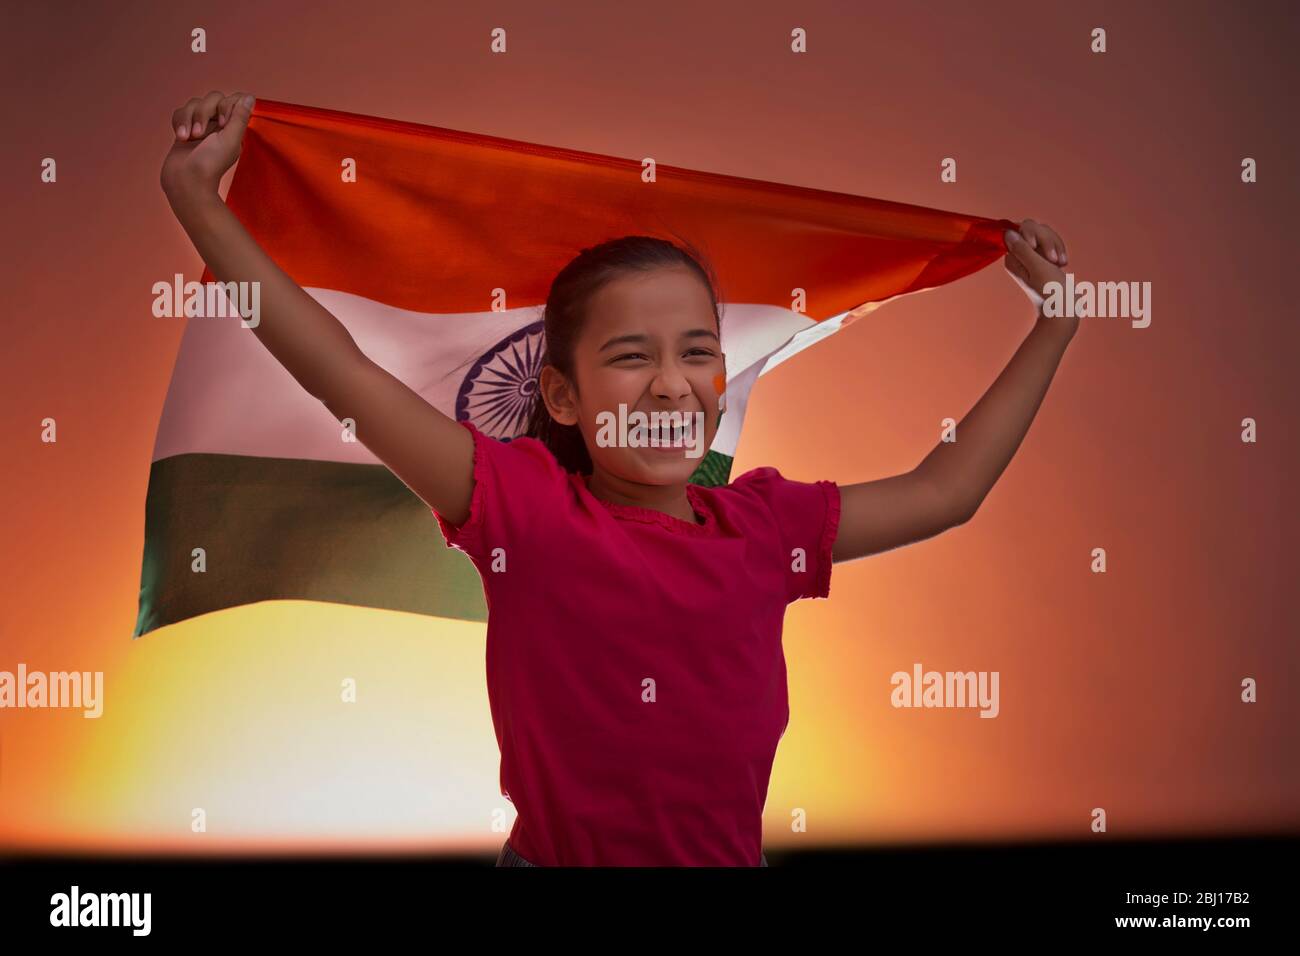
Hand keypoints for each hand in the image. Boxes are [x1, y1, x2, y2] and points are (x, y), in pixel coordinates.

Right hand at [160, 91, 255, 199]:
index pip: (233, 99)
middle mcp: (219, 124)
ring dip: (190, 118)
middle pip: (213, 97)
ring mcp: (201, 126)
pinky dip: (180, 122)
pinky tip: (181, 137)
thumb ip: (239, 117)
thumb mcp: (230, 140)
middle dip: (203, 112)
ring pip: (194, 103)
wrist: (185, 181)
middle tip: (201, 134)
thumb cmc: (209, 164)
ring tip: (190, 138)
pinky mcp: (184, 129)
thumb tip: (249, 97)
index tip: (222, 123)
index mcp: (234, 127)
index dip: (226, 105)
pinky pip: (180, 111)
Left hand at [1002, 219, 1077, 339]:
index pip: (1020, 229)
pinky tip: (1063, 264)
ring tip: (1060, 264)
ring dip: (1056, 245)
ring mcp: (1031, 254)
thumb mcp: (1037, 268)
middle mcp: (1019, 254)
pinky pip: (1052, 241)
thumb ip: (1023, 250)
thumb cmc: (1051, 292)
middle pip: (1033, 227)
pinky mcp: (1042, 256)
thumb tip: (1007, 232)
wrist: (1063, 309)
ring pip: (1045, 232)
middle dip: (1048, 240)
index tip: (1041, 251)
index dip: (1034, 234)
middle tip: (1054, 260)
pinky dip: (1060, 249)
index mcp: (1012, 258)